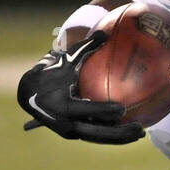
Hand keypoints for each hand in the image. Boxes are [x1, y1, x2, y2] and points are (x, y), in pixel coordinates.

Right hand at [17, 31, 143, 143]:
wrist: (28, 94)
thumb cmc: (51, 73)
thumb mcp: (66, 60)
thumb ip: (86, 48)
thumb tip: (106, 32)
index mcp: (62, 105)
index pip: (86, 110)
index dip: (103, 111)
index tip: (122, 108)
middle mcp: (65, 122)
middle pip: (96, 132)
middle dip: (118, 133)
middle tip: (140, 128)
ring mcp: (69, 131)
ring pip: (97, 138)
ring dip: (119, 138)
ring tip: (140, 133)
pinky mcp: (73, 134)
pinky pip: (95, 136)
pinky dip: (111, 136)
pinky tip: (130, 132)